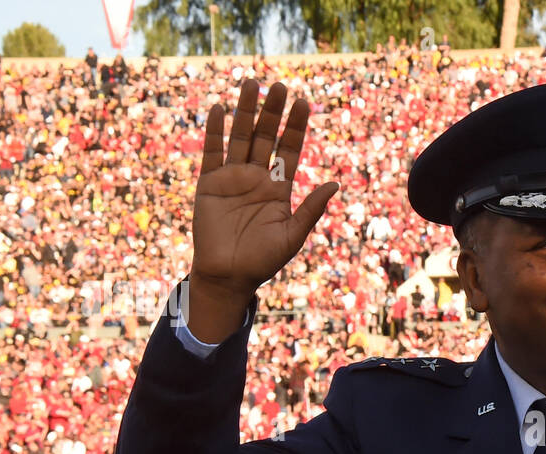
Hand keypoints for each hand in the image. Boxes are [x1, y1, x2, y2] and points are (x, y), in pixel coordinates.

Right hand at [189, 79, 338, 331]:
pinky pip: (213, 152)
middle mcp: (257, 178)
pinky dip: (215, 131)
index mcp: (279, 188)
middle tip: (279, 85)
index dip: (296, 127)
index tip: (304, 102)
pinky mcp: (209, 183)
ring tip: (251, 84)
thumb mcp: (292, 235)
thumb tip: (335, 184)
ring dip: (245, 111)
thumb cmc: (263, 261)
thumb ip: (310, 209)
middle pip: (266, 137)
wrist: (228, 276)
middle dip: (272, 112)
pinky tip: (221, 109)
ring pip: (241, 137)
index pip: (290, 150)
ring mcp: (233, 178)